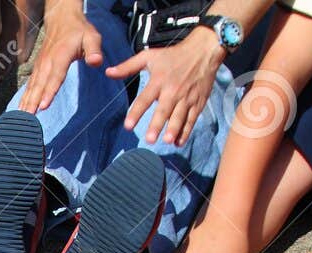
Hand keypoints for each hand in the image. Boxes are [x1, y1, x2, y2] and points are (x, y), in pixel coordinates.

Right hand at [18, 0, 103, 113]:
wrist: (62, 20)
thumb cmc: (79, 31)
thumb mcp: (91, 37)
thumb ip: (94, 50)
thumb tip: (96, 62)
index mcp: (60, 56)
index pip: (55, 76)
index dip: (49, 92)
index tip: (43, 106)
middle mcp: (47, 62)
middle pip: (39, 85)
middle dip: (32, 103)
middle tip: (27, 119)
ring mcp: (40, 66)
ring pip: (32, 87)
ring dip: (26, 103)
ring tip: (20, 118)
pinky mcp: (37, 69)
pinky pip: (29, 86)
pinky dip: (24, 98)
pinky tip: (21, 110)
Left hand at [106, 27, 222, 144]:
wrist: (204, 51)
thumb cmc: (173, 55)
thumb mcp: (149, 56)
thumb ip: (128, 66)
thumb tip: (108, 73)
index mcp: (159, 80)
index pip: (145, 99)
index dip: (136, 112)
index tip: (128, 126)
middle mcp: (173, 90)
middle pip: (163, 110)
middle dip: (156, 125)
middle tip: (149, 139)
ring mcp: (187, 97)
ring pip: (179, 116)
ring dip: (173, 129)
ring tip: (166, 141)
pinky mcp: (198, 102)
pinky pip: (191, 119)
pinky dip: (186, 131)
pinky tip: (178, 142)